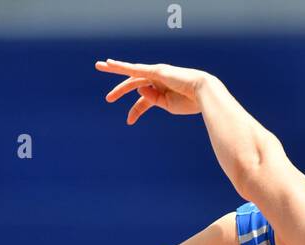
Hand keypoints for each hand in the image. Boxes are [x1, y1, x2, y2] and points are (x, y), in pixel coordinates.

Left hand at [94, 58, 210, 123]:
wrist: (204, 93)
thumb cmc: (190, 102)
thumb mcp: (168, 105)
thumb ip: (151, 99)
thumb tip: (138, 90)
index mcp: (162, 92)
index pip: (143, 101)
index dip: (135, 111)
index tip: (128, 122)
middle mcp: (158, 81)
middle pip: (134, 84)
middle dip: (120, 89)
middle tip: (107, 98)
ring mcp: (157, 74)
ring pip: (131, 72)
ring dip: (115, 70)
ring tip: (100, 66)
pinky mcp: (156, 71)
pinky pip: (135, 69)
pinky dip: (123, 66)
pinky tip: (111, 64)